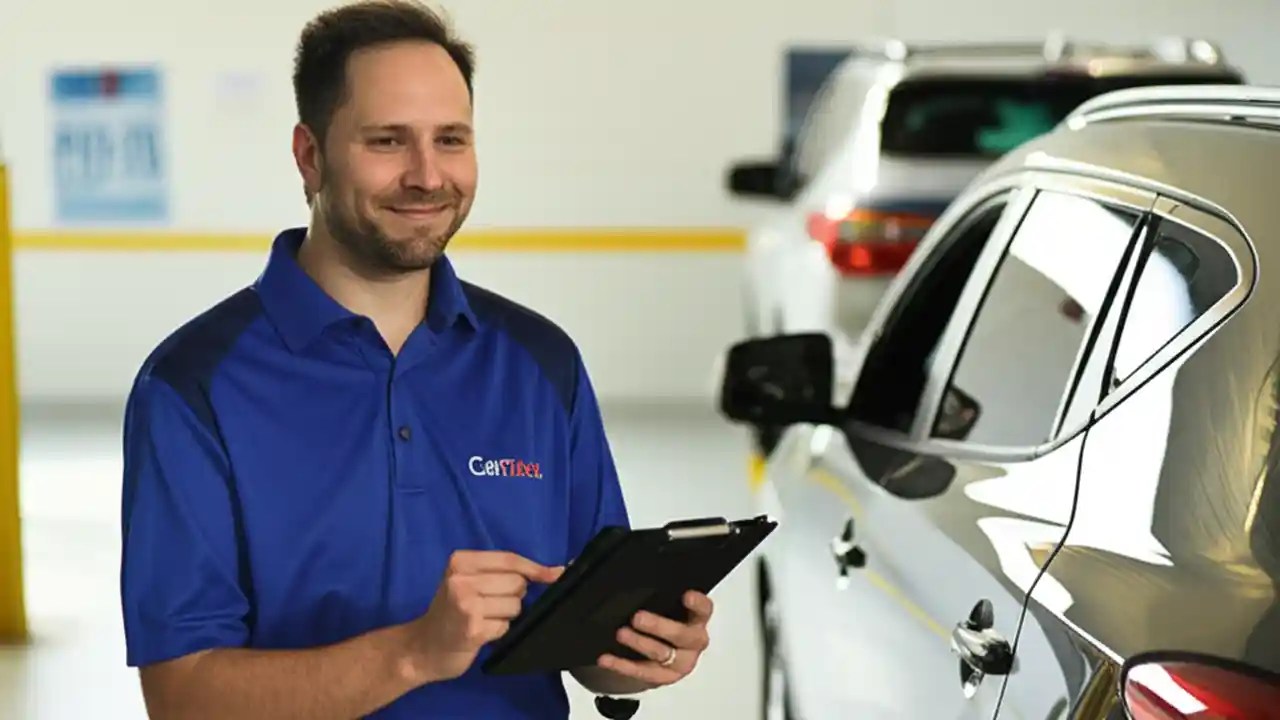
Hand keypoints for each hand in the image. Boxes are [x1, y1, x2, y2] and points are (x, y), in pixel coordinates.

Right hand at [405, 550, 563, 682]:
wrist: (421, 647)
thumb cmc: (450, 612)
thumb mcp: (467, 582)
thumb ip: (501, 573)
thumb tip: (553, 572)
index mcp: (460, 561)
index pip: (509, 559)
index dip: (535, 568)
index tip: (556, 574)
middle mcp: (461, 579)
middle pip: (516, 583)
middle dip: (513, 597)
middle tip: (490, 605)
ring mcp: (466, 605)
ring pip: (515, 606)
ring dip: (506, 616)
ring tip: (483, 619)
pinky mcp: (472, 629)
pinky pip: (505, 627)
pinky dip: (498, 632)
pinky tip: (480, 633)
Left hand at [597, 591, 713, 686]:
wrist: (656, 651)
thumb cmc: (664, 619)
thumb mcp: (665, 604)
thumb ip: (660, 595)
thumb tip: (636, 575)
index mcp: (697, 620)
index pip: (704, 610)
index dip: (698, 604)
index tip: (687, 595)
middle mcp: (693, 642)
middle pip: (683, 636)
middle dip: (660, 626)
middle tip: (638, 618)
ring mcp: (680, 662)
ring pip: (662, 654)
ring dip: (640, 644)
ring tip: (621, 634)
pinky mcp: (663, 678)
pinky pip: (642, 673)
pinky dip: (622, 666)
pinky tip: (606, 658)